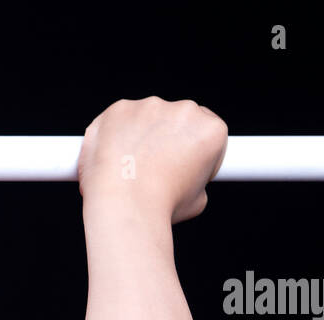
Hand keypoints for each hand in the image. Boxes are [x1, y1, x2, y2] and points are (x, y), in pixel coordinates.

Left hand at [76, 96, 227, 223]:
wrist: (122, 208)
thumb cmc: (159, 210)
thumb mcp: (196, 201)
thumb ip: (195, 178)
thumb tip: (185, 177)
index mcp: (211, 131)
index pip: (206, 129)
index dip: (194, 148)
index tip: (182, 161)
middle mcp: (185, 111)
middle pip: (177, 120)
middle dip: (168, 139)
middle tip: (153, 170)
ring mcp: (150, 106)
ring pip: (147, 118)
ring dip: (141, 136)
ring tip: (129, 169)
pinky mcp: (120, 108)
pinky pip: (119, 119)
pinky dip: (114, 135)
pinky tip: (112, 159)